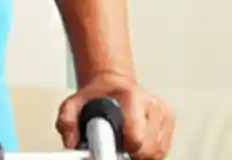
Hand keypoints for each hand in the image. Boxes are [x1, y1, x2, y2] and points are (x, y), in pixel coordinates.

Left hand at [57, 71, 173, 159]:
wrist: (114, 84)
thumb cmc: (98, 95)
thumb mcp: (74, 103)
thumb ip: (67, 121)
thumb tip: (72, 142)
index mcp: (131, 95)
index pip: (136, 137)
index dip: (122, 148)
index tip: (111, 149)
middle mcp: (152, 103)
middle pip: (147, 148)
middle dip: (129, 152)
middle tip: (114, 146)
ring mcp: (163, 112)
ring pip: (157, 152)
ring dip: (139, 154)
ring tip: (124, 143)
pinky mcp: (169, 122)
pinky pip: (162, 150)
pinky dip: (148, 152)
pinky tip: (135, 144)